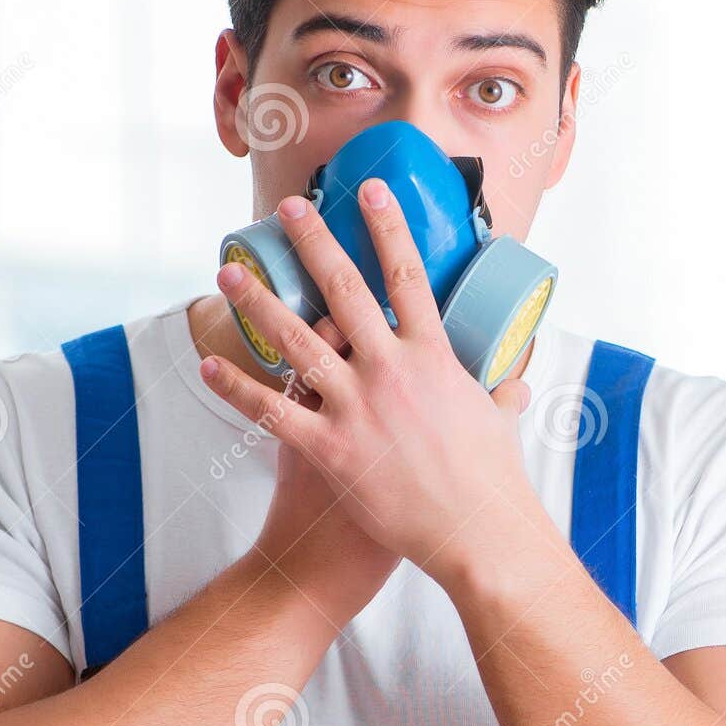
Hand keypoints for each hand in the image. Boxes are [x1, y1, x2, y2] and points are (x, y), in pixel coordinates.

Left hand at [202, 180, 548, 589]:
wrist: (476, 536)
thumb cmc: (492, 483)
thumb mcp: (500, 424)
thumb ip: (500, 396)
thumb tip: (515, 387)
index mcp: (434, 356)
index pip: (408, 275)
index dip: (386, 226)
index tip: (367, 189)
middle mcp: (392, 371)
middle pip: (345, 291)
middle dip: (313, 244)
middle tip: (287, 209)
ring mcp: (358, 409)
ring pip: (297, 342)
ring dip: (259, 304)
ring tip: (229, 273)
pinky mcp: (332, 450)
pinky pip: (274, 413)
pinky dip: (239, 389)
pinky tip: (210, 367)